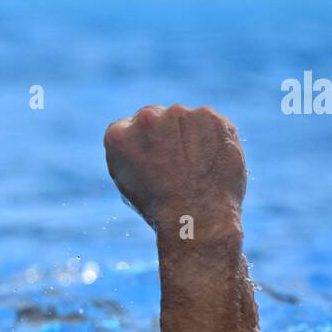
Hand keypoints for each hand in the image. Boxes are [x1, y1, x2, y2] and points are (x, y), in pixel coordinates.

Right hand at [104, 105, 246, 235]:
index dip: (142, 145)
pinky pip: (209, 122)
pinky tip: (211, 161)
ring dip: (189, 135)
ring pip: (184, 119)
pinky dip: (212, 137)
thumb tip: (144, 140)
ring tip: (196, 167)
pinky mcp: (208, 116)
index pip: (128, 127)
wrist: (196, 217)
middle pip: (155, 117)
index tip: (152, 161)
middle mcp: (146, 118)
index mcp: (118, 135)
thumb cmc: (159, 208)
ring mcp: (179, 114)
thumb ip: (131, 152)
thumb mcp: (128, 182)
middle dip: (165, 135)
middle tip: (176, 165)